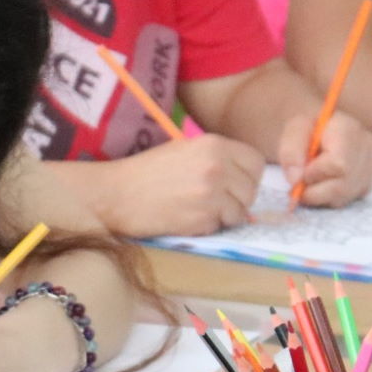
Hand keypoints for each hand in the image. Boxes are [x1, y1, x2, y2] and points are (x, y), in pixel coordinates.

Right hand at [99, 135, 263, 236]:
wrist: (116, 194)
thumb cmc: (146, 172)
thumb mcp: (184, 150)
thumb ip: (216, 157)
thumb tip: (243, 176)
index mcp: (214, 144)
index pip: (256, 163)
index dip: (248, 177)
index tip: (234, 185)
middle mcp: (216, 167)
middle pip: (251, 191)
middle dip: (238, 200)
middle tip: (214, 202)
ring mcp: (211, 194)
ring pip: (240, 212)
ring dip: (224, 216)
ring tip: (199, 211)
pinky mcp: (202, 219)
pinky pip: (220, 227)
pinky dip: (208, 227)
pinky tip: (187, 219)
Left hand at [277, 111, 371, 207]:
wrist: (315, 130)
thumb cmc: (305, 129)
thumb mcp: (291, 131)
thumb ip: (290, 153)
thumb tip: (296, 180)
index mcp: (348, 129)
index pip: (339, 164)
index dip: (316, 174)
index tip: (300, 172)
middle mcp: (366, 148)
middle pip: (343, 184)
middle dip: (315, 190)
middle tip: (299, 183)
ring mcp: (370, 166)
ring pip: (344, 195)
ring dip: (319, 196)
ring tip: (308, 182)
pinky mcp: (367, 181)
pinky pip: (347, 199)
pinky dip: (328, 198)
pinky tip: (321, 184)